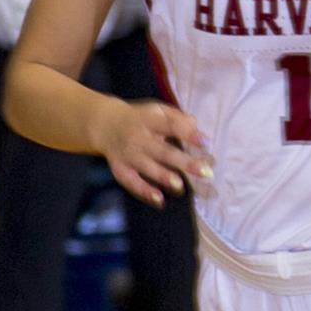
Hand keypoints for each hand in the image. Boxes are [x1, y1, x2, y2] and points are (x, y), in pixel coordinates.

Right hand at [92, 99, 210, 207]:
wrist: (105, 124)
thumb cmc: (141, 118)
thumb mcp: (157, 110)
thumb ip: (177, 118)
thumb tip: (196, 127)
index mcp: (149, 120)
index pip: (170, 126)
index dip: (188, 134)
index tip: (206, 143)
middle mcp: (138, 138)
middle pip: (162, 151)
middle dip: (184, 162)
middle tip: (206, 172)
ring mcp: (128, 155)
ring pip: (146, 167)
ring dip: (163, 177)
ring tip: (180, 186)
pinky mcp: (120, 168)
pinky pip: (131, 182)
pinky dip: (143, 191)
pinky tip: (159, 199)